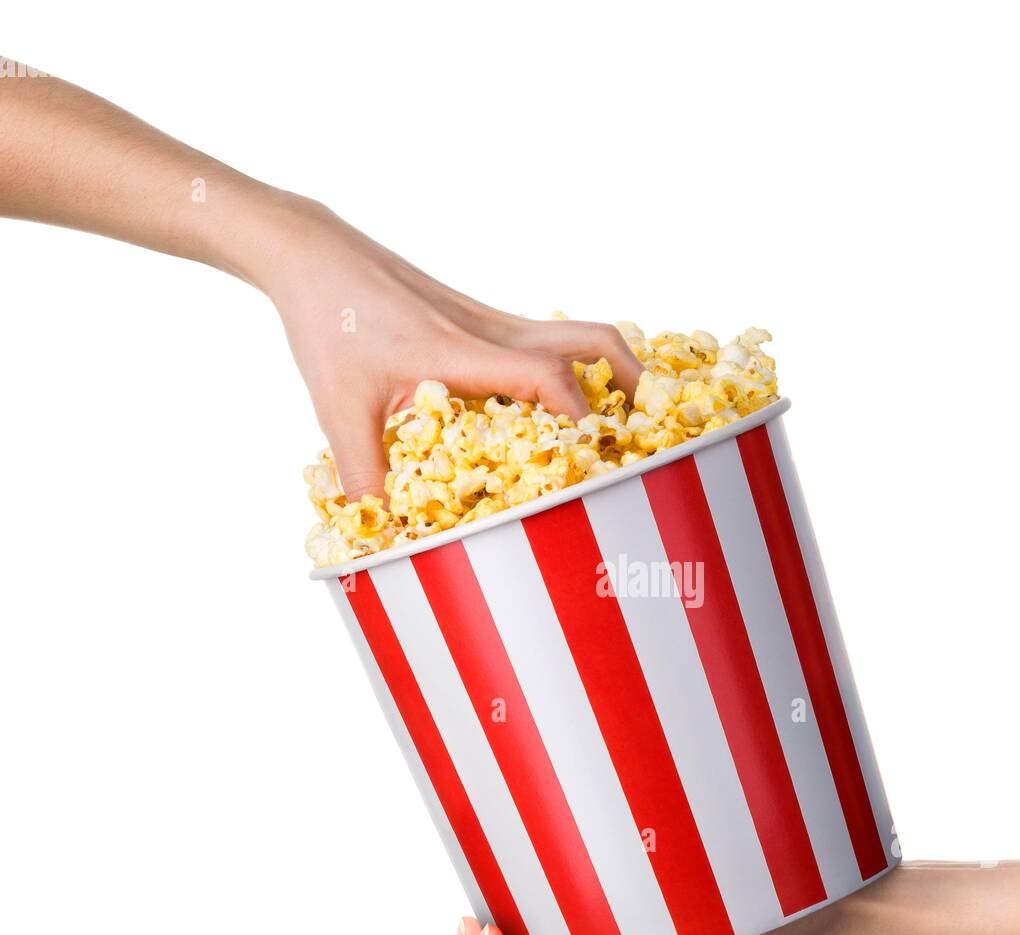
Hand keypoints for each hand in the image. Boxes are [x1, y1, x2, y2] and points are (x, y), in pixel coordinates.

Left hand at [255, 198, 644, 499]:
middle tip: (647, 431)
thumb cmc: (328, 327)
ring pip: (578, 334)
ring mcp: (493, 320)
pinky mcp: (484, 320)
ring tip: (624, 418)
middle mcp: (491, 331)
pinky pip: (549, 339)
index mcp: (460, 352)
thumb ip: (365, 476)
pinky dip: (577, 368)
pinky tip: (564, 404)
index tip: (594, 459)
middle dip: (633, 384)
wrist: (316, 257)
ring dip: (613, 371)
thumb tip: (386, 537)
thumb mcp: (338, 411)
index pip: (546, 375)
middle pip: (592, 340)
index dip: (580, 417)